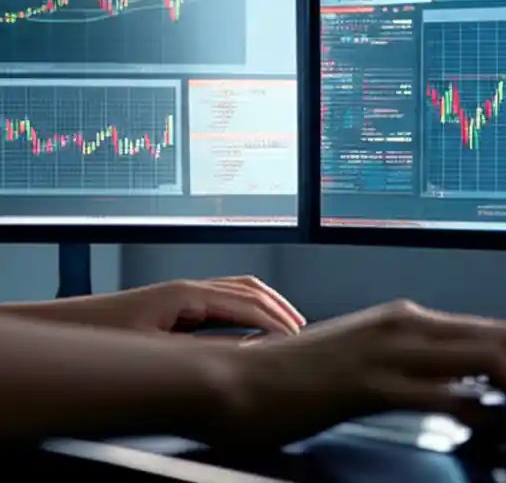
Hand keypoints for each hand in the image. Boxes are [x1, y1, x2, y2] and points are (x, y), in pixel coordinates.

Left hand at [51, 276, 305, 334]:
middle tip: (302, 330)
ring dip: (266, 306)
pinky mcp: (175, 306)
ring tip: (286, 326)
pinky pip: (223, 301)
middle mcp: (188, 289)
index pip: (246, 304)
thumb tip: (243, 352)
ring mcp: (182, 294)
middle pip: (249, 289)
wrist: (67, 328)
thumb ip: (204, 350)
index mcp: (187, 295)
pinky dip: (246, 311)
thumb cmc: (103, 339)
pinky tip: (250, 330)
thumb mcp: (158, 351)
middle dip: (279, 308)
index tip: (297, 337)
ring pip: (238, 291)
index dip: (275, 321)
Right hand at [220, 300, 505, 445]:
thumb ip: (410, 367)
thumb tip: (461, 390)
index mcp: (406, 319)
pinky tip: (488, 428)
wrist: (232, 381)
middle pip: (500, 338)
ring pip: (482, 358)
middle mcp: (404, 324)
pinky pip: (438, 394)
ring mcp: (387, 351)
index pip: (491, 330)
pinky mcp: (366, 384)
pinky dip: (475, 411)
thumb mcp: (364, 360)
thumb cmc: (292, 378)